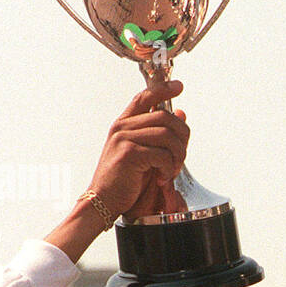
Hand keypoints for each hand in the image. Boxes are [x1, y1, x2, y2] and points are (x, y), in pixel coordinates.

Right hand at [87, 80, 189, 220]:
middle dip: (182, 138)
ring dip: (178, 156)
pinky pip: (163, 154)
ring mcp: (124, 139)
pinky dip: (169, 168)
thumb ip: (158, 134)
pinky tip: (162, 178)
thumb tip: (181, 115)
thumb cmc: (123, 180)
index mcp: (124, 124)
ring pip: (168, 136)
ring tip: (171, 170)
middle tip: (180, 157)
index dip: (163, 89)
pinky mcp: (130, 154)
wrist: (103, 200)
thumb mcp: (142, 153)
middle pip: (165, 117)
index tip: (178, 86)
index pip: (144, 97)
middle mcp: (122, 127)